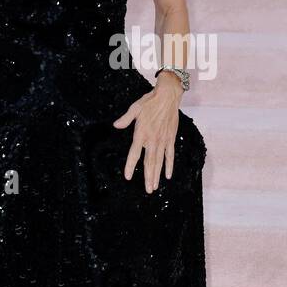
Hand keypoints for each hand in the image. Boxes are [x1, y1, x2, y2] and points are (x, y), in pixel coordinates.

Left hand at [113, 75, 181, 191]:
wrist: (168, 96)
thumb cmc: (150, 101)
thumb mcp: (135, 108)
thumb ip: (125, 119)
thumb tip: (115, 125)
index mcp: (141, 133)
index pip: (134, 154)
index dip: (131, 166)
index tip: (128, 177)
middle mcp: (152, 140)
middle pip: (149, 162)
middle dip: (148, 177)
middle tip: (148, 190)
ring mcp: (163, 140)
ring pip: (159, 162)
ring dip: (157, 175)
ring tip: (154, 187)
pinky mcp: (171, 139)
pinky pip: (170, 155)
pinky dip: (169, 166)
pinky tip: (167, 176)